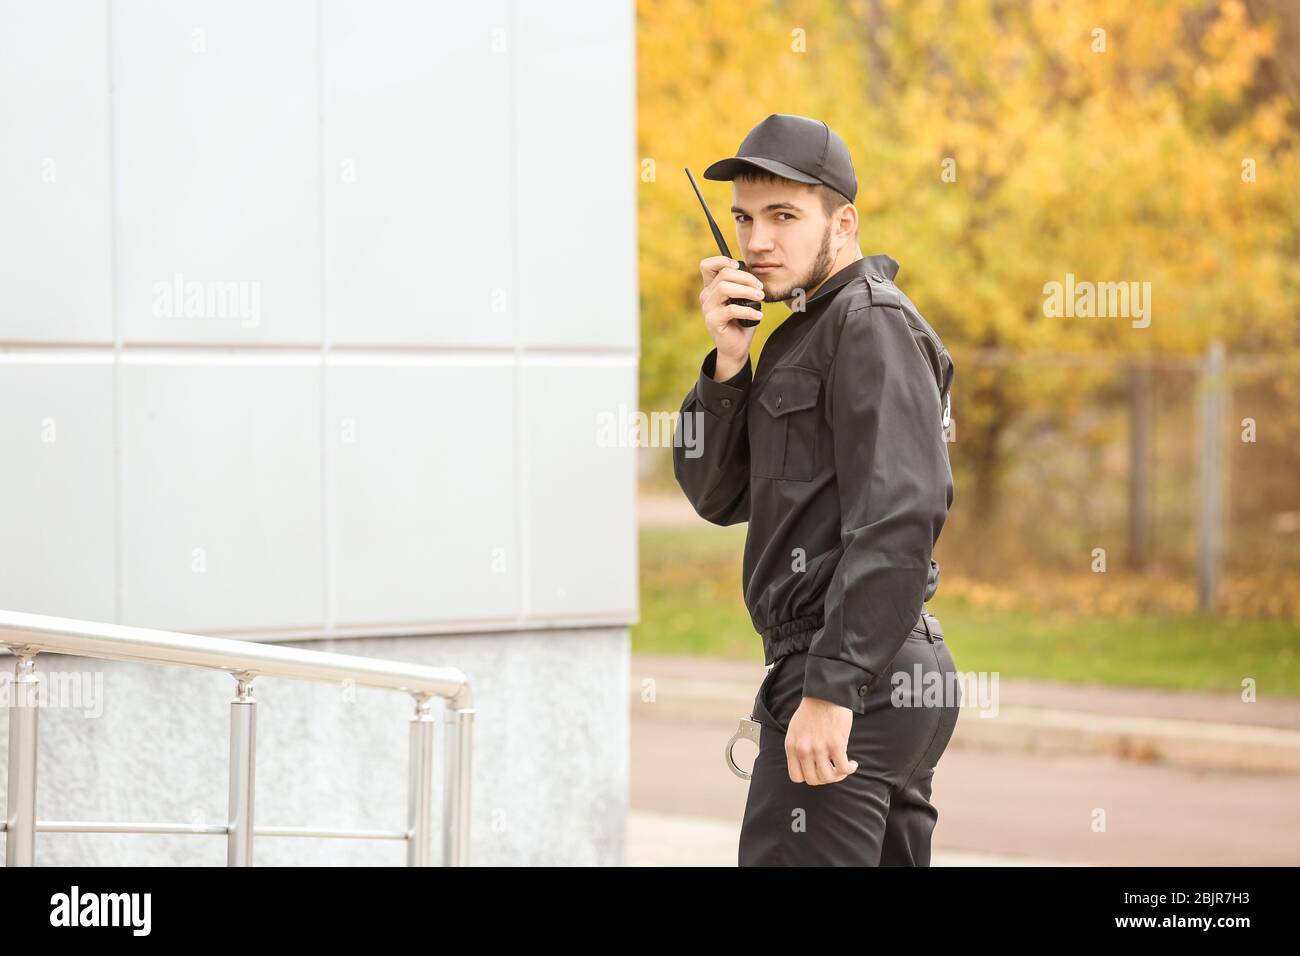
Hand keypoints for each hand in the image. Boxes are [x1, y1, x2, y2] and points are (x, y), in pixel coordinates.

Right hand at [698, 255, 762, 379]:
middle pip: (723, 274)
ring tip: (760, 297)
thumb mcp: (743, 300)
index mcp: (712, 288)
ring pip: (724, 288)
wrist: (736, 347)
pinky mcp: (713, 321)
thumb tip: (754, 275)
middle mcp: (706, 296)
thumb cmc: (741, 321)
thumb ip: (743, 285)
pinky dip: (748, 311)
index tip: (739, 266)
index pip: (707, 265)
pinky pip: (731, 309)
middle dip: (745, 277)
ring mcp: (708, 308)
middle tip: (760, 287)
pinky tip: (759, 316)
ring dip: (746, 291)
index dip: (722, 260)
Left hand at [784, 697, 858, 784]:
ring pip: (829, 777)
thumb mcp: (795, 731)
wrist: (825, 694)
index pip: (796, 776)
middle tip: (833, 771)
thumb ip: (798, 748)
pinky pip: (844, 768)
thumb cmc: (812, 711)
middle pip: (813, 780)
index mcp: (791, 747)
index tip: (817, 771)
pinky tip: (853, 764)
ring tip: (844, 767)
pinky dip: (850, 769)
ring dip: (838, 776)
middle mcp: (803, 750)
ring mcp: (819, 748)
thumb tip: (807, 765)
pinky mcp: (836, 744)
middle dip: (825, 778)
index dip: (808, 777)